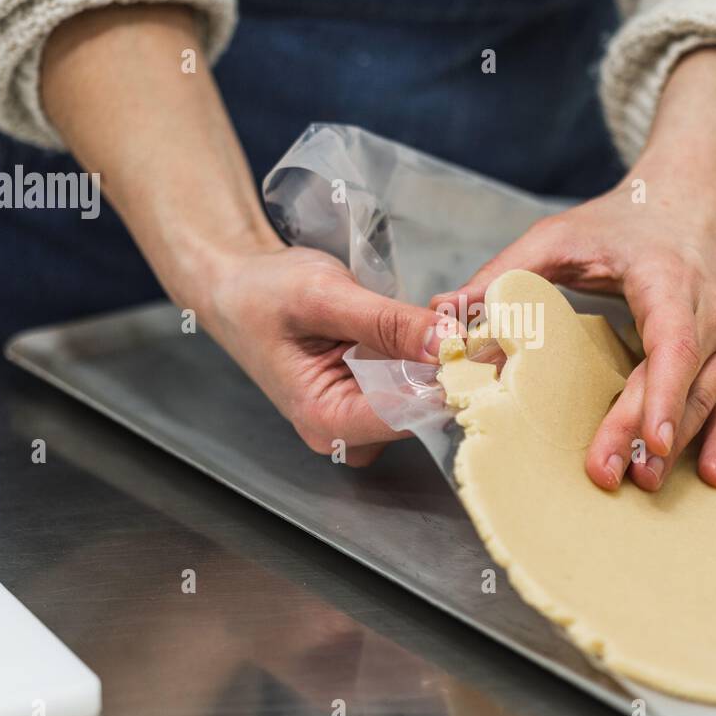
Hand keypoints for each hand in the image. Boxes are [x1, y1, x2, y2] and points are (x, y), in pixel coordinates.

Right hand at [42, 6, 447, 466]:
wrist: (235, 284)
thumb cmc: (263, 291)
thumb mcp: (325, 296)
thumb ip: (388, 322)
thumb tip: (450, 341)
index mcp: (326, 419)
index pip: (407, 416)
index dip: (449, 382)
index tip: (480, 348)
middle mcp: (345, 431)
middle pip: (420, 411)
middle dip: (448, 369)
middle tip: (474, 327)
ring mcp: (360, 416)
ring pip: (423, 396)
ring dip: (440, 360)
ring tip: (450, 323)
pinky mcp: (371, 397)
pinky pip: (414, 381)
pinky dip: (426, 354)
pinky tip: (430, 329)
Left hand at [433, 48, 715, 491]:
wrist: (699, 200)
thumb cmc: (627, 221)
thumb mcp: (560, 236)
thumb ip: (504, 274)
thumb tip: (444, 314)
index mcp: (669, 279)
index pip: (672, 343)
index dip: (662, 395)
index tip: (648, 441)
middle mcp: (711, 310)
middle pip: (683, 382)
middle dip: (645, 434)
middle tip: (608, 475)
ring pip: (708, 400)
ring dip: (677, 447)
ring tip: (641, 483)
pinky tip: (709, 477)